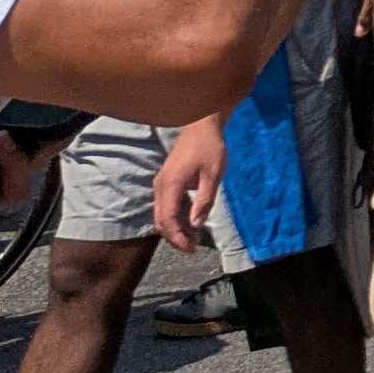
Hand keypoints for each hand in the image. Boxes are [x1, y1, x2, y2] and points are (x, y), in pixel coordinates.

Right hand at [151, 121, 225, 252]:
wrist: (201, 124)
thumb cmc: (210, 146)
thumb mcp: (213, 173)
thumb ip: (204, 199)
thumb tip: (196, 224)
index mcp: (170, 184)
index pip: (167, 219)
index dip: (177, 237)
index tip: (190, 248)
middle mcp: (160, 186)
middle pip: (161, 220)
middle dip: (174, 237)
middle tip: (192, 248)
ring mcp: (161, 184)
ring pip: (161, 215)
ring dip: (174, 229)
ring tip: (193, 238)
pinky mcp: (166, 182)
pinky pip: (166, 206)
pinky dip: (175, 218)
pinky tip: (190, 222)